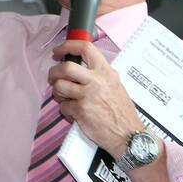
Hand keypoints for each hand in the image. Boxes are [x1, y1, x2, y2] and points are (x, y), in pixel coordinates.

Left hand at [48, 41, 143, 156]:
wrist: (129, 135)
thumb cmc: (121, 112)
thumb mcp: (115, 85)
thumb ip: (98, 74)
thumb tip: (78, 65)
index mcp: (106, 72)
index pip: (85, 48)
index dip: (67, 46)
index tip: (58, 51)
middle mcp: (97, 81)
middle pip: (65, 67)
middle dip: (54, 73)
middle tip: (54, 78)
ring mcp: (88, 95)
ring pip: (59, 86)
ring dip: (58, 93)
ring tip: (66, 99)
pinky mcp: (81, 110)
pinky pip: (63, 106)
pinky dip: (66, 111)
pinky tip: (75, 114)